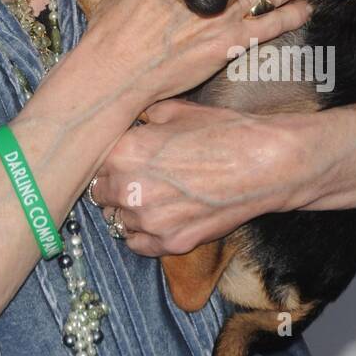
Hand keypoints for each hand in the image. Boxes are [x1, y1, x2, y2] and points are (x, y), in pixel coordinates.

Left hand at [89, 97, 306, 255]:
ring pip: (118, 220)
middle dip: (114, 185)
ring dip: (129, 210)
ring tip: (153, 197)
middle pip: (101, 194)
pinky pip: (138, 245)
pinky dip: (144, 234)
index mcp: (123, 152)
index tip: (116, 158)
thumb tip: (128, 125)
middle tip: (135, 177)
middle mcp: (128, 189)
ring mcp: (149, 221)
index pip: (92, 164)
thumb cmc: (221, 131)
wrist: (264, 164)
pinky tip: (160, 218)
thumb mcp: (173, 111)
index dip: (106, 160)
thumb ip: (139, 121)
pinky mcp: (171, 244)